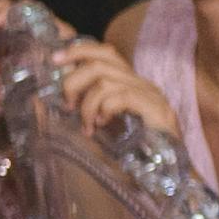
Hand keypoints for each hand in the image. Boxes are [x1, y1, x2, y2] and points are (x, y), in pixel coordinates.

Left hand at [53, 41, 170, 148]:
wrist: (163, 168)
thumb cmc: (131, 148)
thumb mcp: (103, 121)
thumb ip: (87, 104)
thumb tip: (62, 95)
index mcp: (128, 82)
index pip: (104, 52)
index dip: (79, 51)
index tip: (55, 59)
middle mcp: (140, 83)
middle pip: (100, 61)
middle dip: (74, 80)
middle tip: (67, 104)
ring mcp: (150, 94)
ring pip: (105, 81)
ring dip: (87, 105)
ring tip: (87, 126)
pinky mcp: (156, 108)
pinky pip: (122, 97)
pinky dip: (104, 110)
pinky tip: (101, 126)